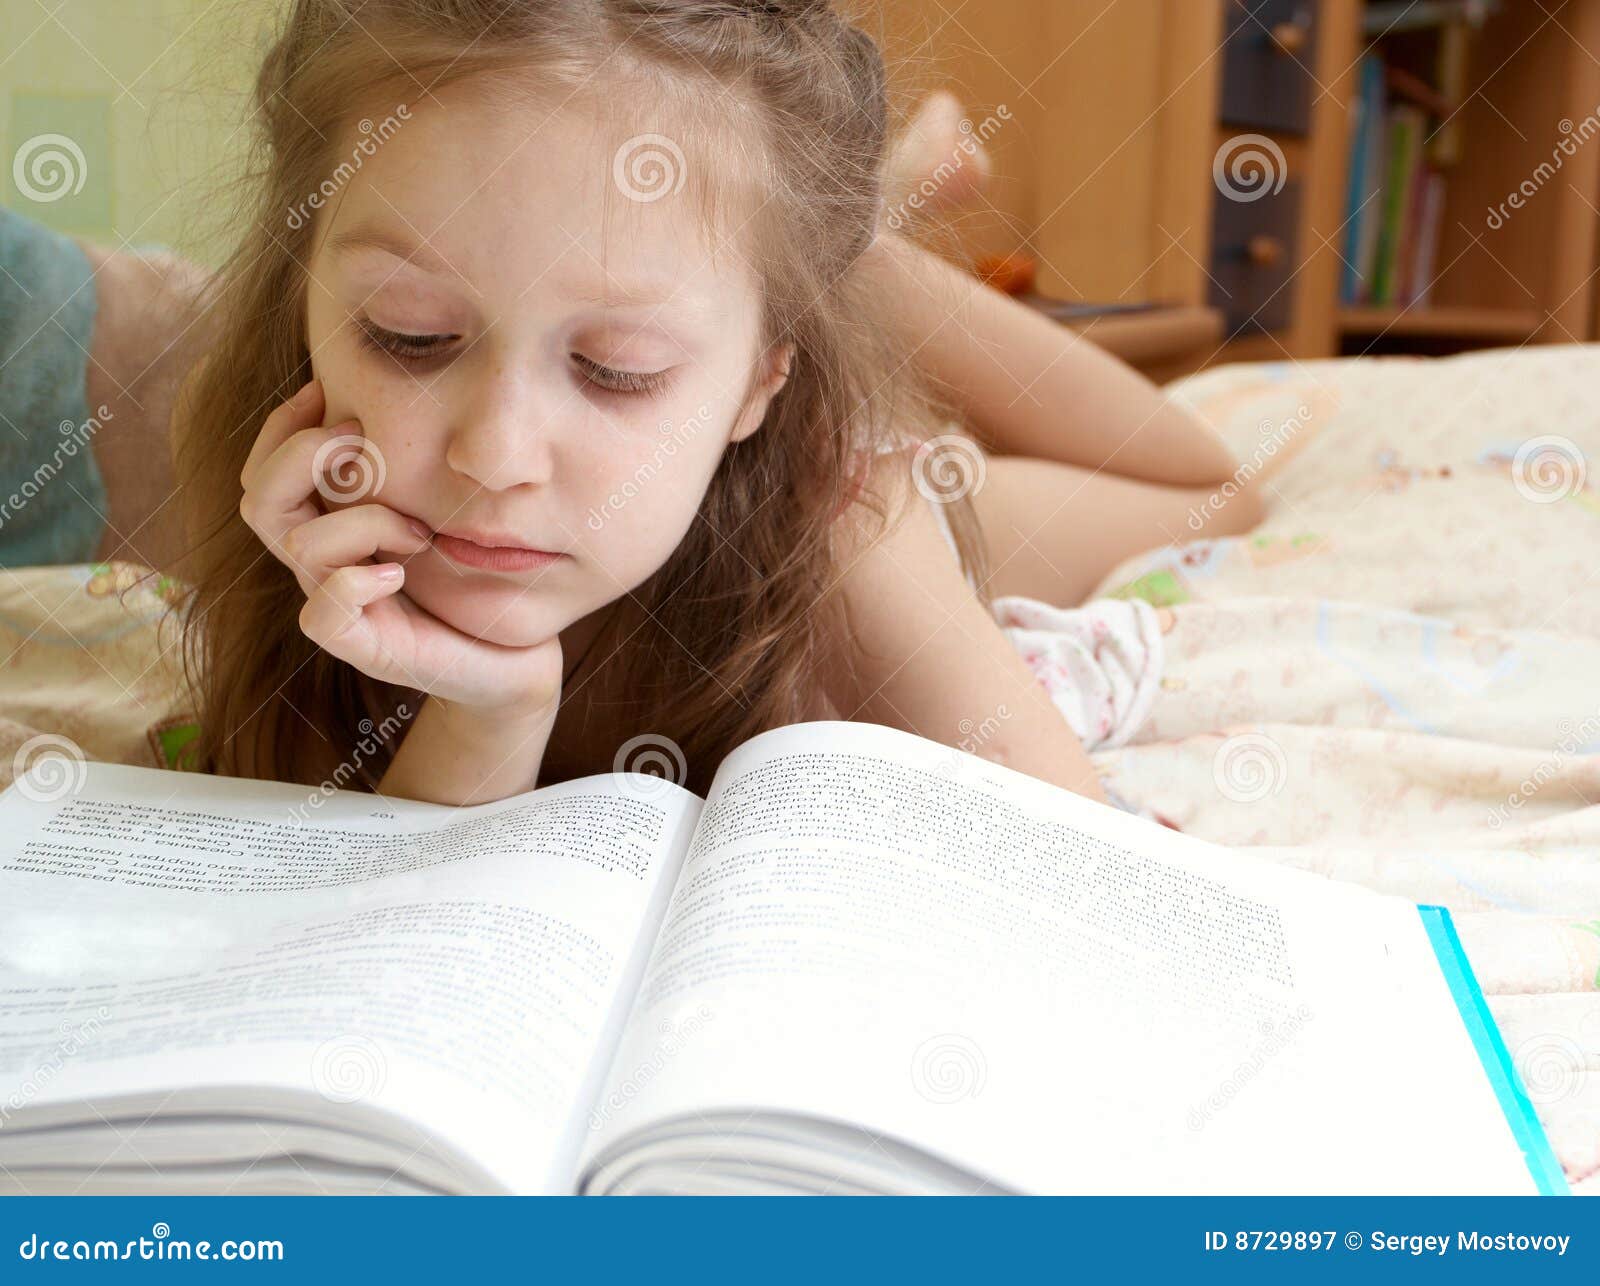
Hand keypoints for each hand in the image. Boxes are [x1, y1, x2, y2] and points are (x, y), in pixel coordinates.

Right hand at [237, 379, 564, 712]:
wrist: (516, 652)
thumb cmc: (477, 574)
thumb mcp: (437, 500)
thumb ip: (402, 459)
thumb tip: (386, 389)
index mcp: (330, 527)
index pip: (264, 472)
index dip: (283, 426)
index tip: (328, 390)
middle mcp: (322, 566)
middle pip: (258, 501)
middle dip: (304, 456)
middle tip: (363, 444)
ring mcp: (341, 609)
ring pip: (300, 545)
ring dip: (364, 522)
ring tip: (420, 532)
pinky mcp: (366, 649)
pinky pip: (322, 615)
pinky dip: (355, 583)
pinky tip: (398, 573)